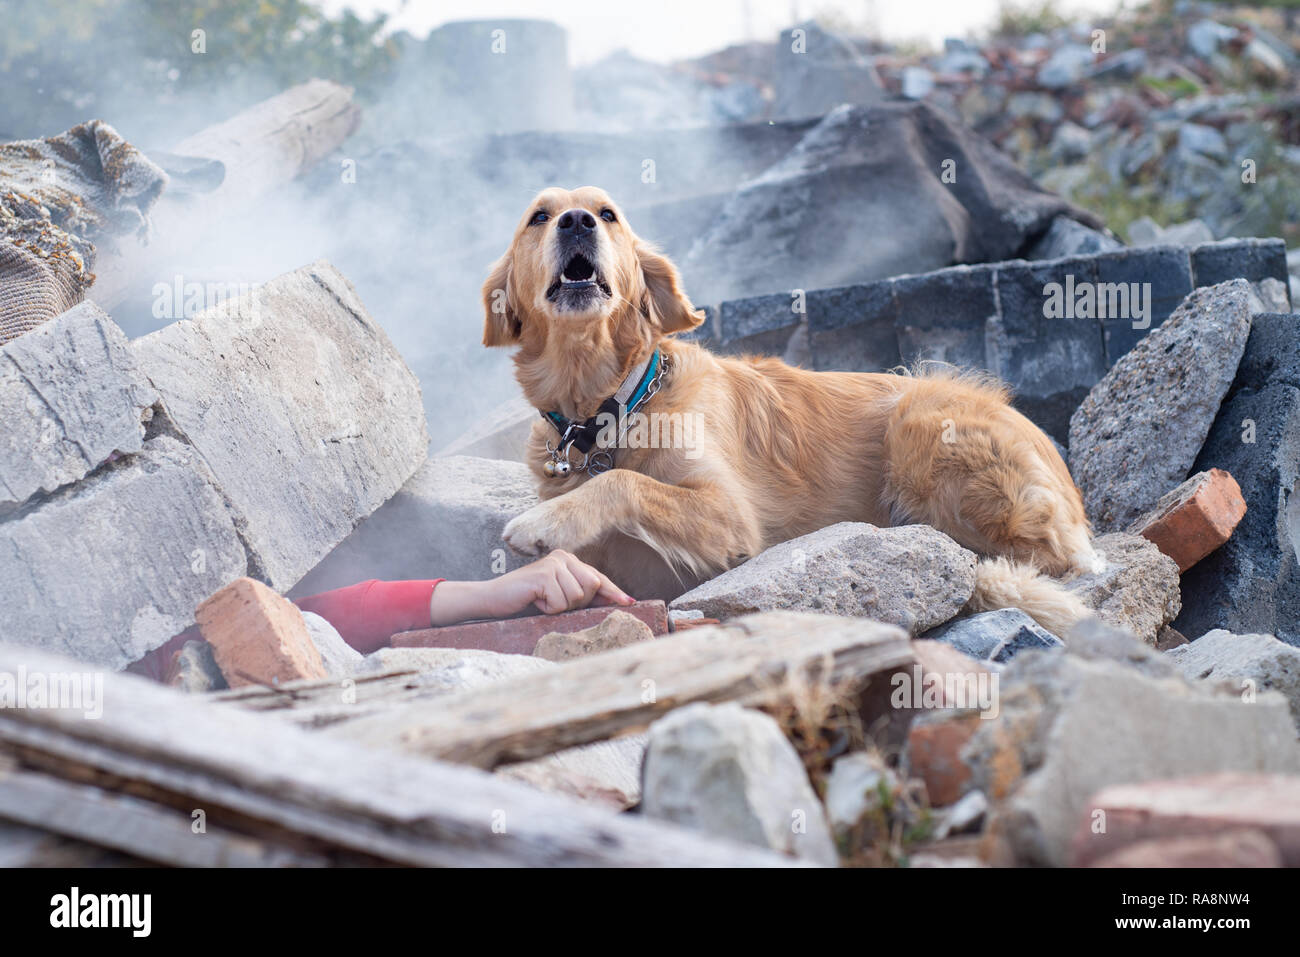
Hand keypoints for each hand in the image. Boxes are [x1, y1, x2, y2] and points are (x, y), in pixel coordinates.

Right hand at [429, 550, 633, 624]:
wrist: (494, 599)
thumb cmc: (528, 601)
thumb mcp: (559, 597)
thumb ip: (583, 596)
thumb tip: (617, 600)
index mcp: (569, 559)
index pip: (598, 578)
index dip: (613, 592)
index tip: (630, 603)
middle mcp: (563, 557)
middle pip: (592, 587)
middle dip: (576, 603)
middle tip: (552, 603)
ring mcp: (553, 563)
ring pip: (577, 597)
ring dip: (559, 607)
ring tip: (541, 601)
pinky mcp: (543, 574)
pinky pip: (560, 602)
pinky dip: (548, 609)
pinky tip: (535, 601)